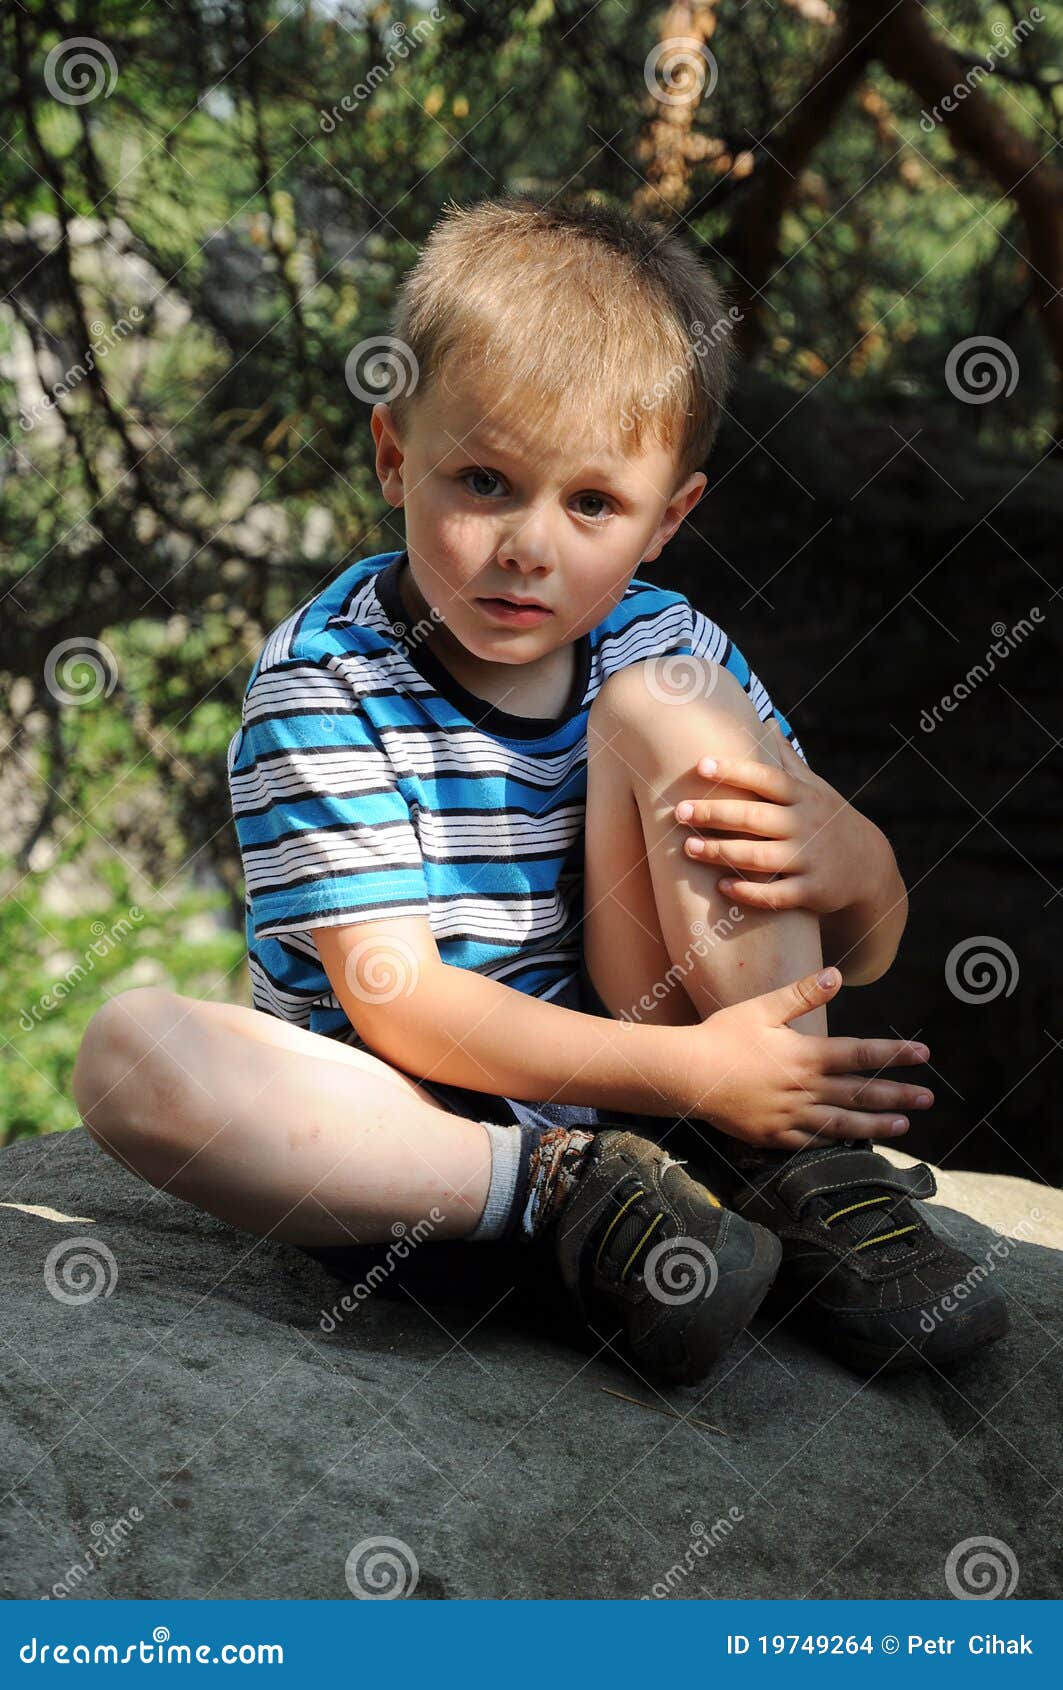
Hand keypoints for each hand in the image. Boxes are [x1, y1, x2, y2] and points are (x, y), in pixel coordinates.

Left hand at [673, 724, 884, 914]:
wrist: (869, 866)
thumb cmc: (827, 819)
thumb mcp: (815, 788)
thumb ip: (787, 760)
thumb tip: (765, 722)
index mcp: (803, 796)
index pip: (766, 778)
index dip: (734, 771)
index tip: (700, 765)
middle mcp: (806, 824)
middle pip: (755, 817)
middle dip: (715, 814)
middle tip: (679, 812)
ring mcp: (810, 859)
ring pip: (760, 856)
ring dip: (722, 853)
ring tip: (688, 848)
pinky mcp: (812, 892)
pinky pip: (776, 894)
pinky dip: (750, 892)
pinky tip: (723, 886)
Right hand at [678, 967, 933, 1151]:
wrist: (687, 1075)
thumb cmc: (722, 1036)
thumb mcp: (761, 1008)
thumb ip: (801, 994)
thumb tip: (836, 976)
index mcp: (806, 1055)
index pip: (861, 1054)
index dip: (895, 1055)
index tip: (924, 1054)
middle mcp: (805, 1089)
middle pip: (861, 1093)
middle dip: (898, 1095)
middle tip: (929, 1098)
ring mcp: (791, 1116)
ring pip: (844, 1123)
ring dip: (877, 1125)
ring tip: (904, 1126)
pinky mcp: (774, 1136)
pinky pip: (813, 1142)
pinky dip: (838, 1141)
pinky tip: (853, 1141)